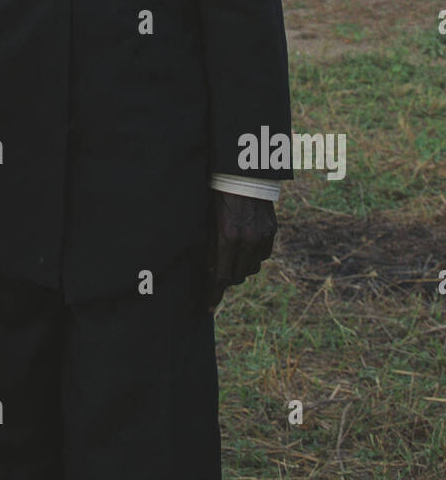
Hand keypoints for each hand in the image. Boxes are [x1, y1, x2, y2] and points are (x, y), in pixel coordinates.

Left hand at [205, 189, 276, 310]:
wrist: (245, 170)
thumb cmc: (220, 192)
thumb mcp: (209, 218)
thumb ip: (210, 245)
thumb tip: (210, 269)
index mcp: (228, 236)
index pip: (220, 277)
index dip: (212, 295)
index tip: (206, 308)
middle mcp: (248, 239)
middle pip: (237, 276)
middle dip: (225, 279)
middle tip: (215, 276)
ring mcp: (262, 236)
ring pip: (252, 268)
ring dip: (240, 268)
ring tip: (229, 260)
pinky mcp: (272, 230)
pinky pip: (263, 254)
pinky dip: (253, 256)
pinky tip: (244, 248)